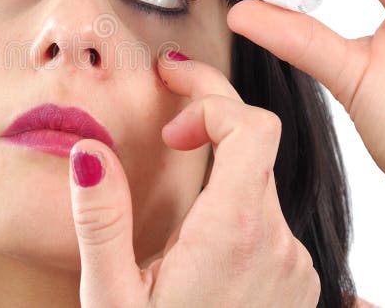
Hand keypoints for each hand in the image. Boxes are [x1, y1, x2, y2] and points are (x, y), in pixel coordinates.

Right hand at [67, 52, 319, 307]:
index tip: (170, 104)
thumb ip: (101, 220)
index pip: (249, 126)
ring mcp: (292, 263)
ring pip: (258, 183)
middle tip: (166, 121)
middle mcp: (276, 242)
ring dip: (218, 171)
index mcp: (232, 233)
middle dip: (208, 122)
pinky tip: (195, 239)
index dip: (209, 96)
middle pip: (254, 146)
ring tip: (171, 195)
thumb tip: (89, 151)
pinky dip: (233, 206)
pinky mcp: (295, 280)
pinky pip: (266, 220)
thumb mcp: (111, 295)